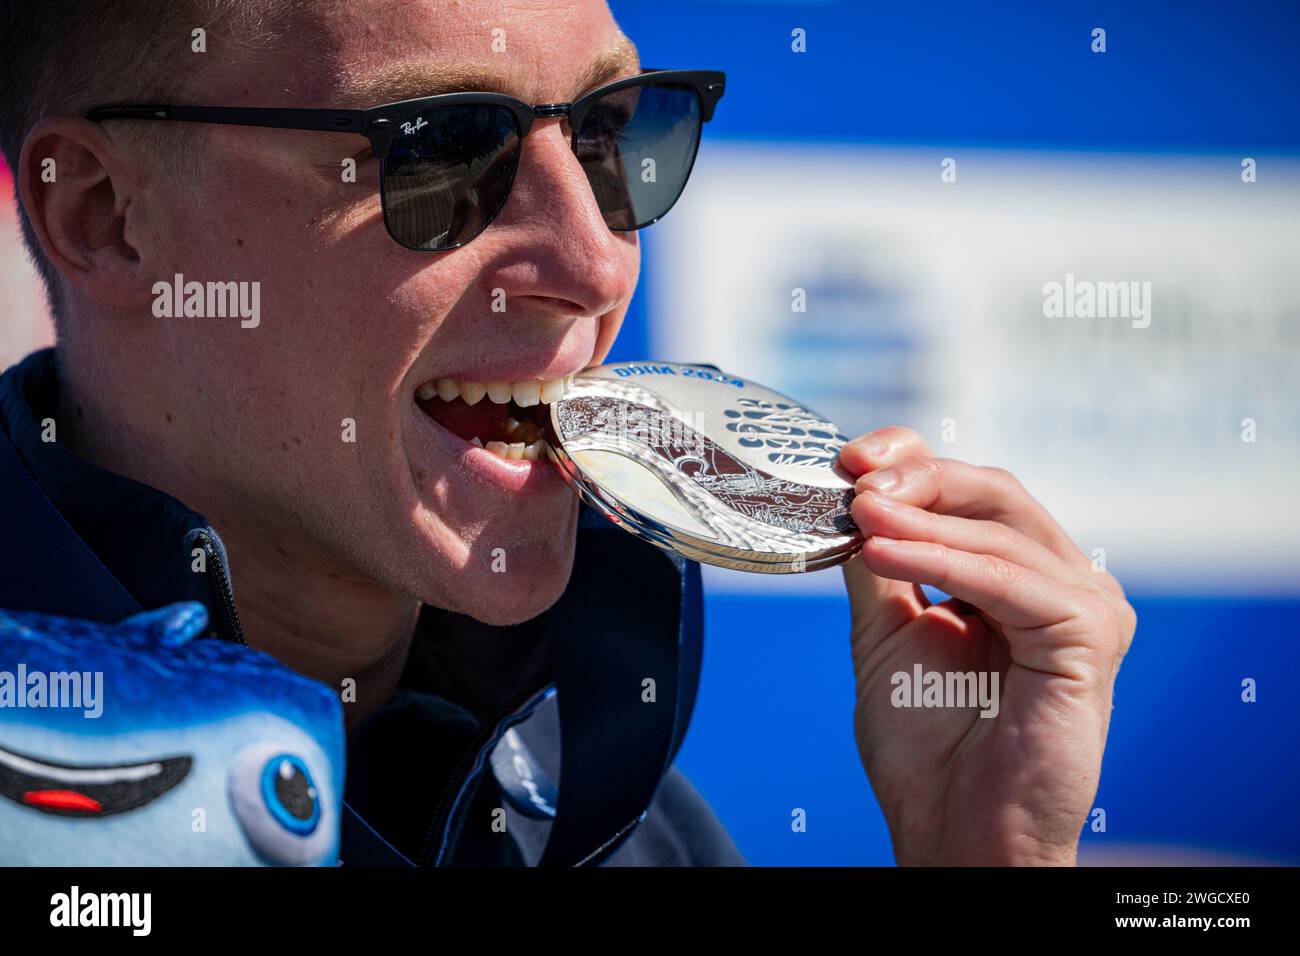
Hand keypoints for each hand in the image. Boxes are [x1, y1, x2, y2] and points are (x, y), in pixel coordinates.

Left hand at [837, 427, 1135, 865]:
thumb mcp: (888, 632)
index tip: (849, 460)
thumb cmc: (927, 748)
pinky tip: (884, 550)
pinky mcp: (1090, 632)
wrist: (956, 831)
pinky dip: (941, 559)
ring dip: (919, 516)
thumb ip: (881, 562)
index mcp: (1014, 575)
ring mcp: (1082, 603)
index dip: (912, 458)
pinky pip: (1007, 578)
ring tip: (860, 514)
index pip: (970, 488)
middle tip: (856, 480)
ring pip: (998, 526)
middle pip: (990, 492)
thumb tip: (854, 496)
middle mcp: (1055, 580)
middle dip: (916, 477)